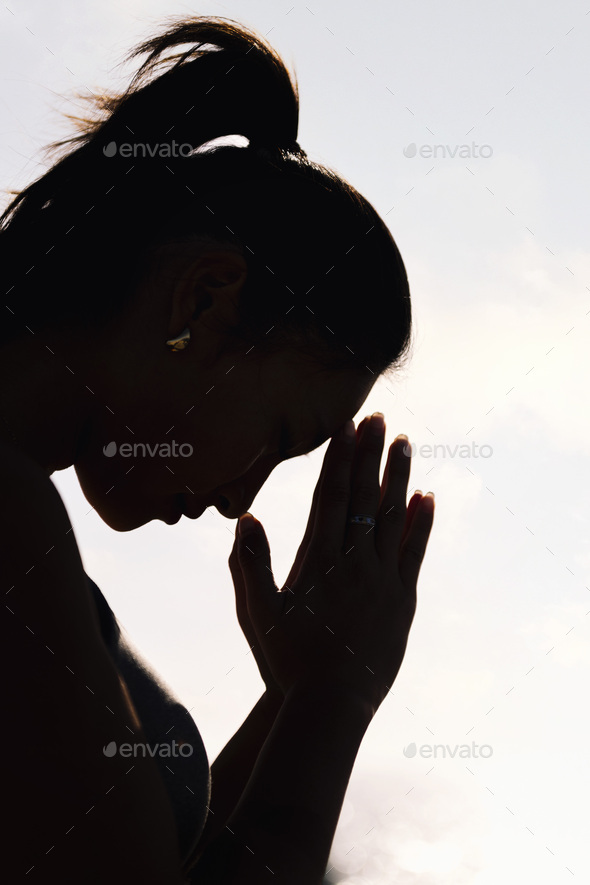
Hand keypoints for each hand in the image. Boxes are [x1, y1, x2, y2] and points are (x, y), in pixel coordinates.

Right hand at [233, 414, 434, 715]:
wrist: (329, 706)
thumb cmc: (286, 661)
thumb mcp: (256, 612)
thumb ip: (250, 563)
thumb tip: (246, 518)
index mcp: (319, 561)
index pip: (330, 496)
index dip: (339, 458)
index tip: (347, 426)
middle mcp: (354, 563)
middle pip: (364, 496)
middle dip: (370, 454)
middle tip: (379, 417)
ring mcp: (382, 580)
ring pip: (393, 517)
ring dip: (398, 477)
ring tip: (404, 442)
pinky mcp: (402, 600)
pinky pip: (414, 552)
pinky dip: (421, 523)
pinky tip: (427, 496)